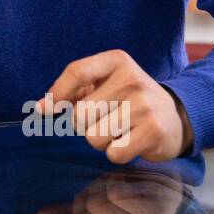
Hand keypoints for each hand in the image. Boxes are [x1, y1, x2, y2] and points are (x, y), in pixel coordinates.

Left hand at [37, 49, 192, 162]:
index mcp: (116, 61)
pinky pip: (114, 153)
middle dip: (83, 124)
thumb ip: (70, 92)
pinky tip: (131, 141)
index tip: (48, 110)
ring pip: (93, 137)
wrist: (174, 116)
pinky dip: (117, 152)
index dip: (57, 94)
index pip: (76, 72)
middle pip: (80, 114)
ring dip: (100, 140)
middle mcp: (132, 79)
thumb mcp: (103, 84)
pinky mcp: (154, 131)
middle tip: (103, 119)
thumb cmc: (127, 99)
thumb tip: (39, 108)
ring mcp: (144, 105)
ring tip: (119, 129)